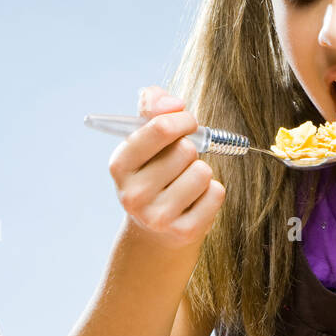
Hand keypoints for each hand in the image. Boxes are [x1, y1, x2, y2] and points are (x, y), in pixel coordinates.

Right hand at [108, 86, 225, 249]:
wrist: (155, 232)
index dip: (183, 119)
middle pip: (185, 149)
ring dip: (201, 172)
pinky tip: (195, 201)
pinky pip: (216, 193)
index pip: (160, 127)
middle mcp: (133, 194)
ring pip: (202, 171)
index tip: (188, 123)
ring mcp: (157, 216)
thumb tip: (172, 103)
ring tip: (186, 184)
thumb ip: (152, 107)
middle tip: (180, 163)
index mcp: (120, 165)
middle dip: (190, 150)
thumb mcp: (145, 140)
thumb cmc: (155, 172)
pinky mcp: (183, 231)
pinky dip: (212, 192)